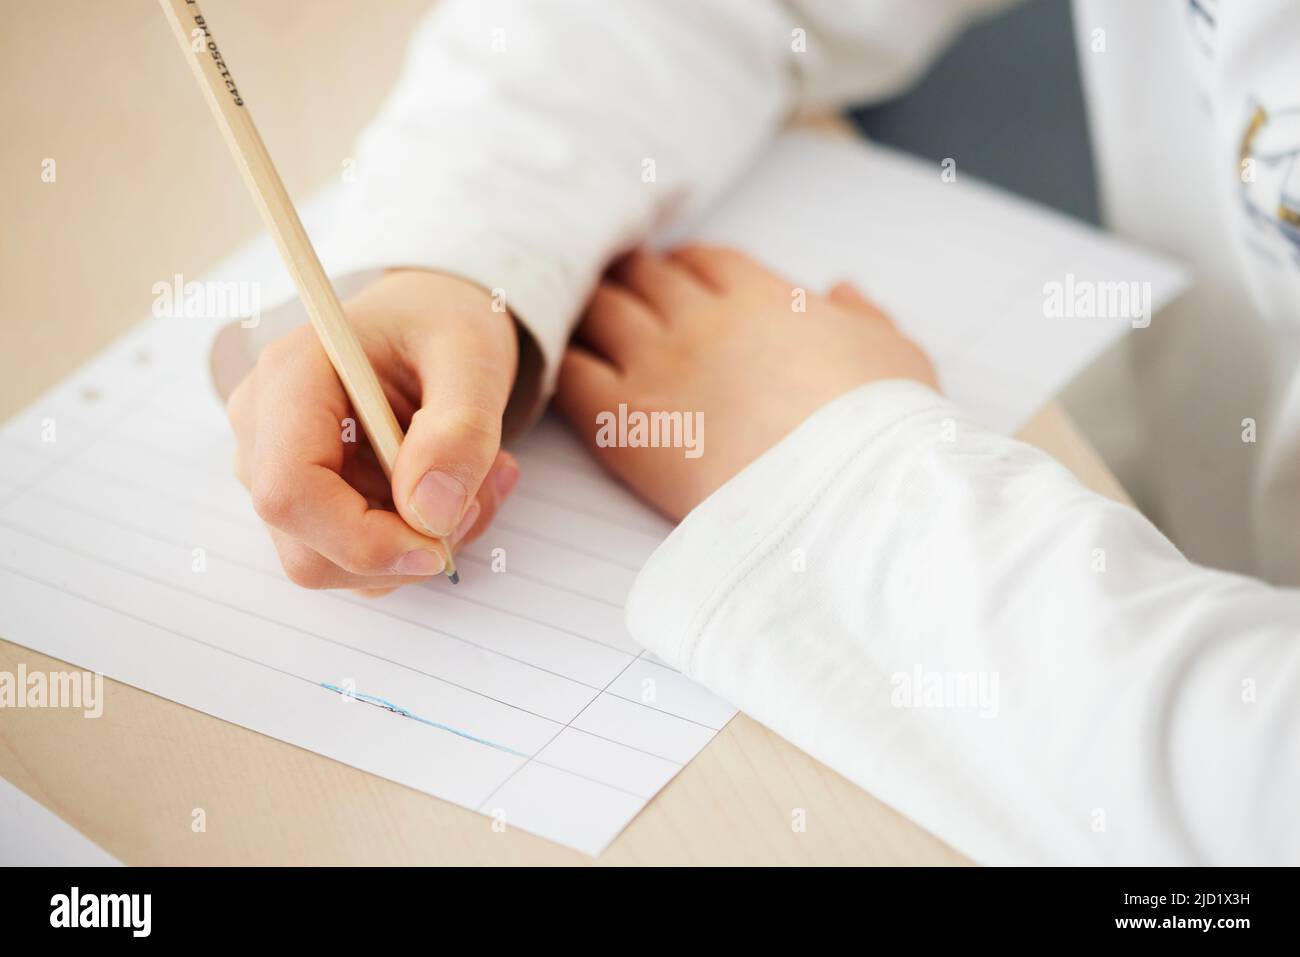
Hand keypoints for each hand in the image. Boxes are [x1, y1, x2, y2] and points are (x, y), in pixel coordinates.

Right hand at [227, 269, 520, 591]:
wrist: (429, 323)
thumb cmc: (441, 323)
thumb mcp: (472, 355)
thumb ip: (459, 429)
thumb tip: (431, 515)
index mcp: (290, 379)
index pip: (290, 492)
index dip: (361, 539)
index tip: (438, 545)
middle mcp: (265, 431)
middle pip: (309, 547)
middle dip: (404, 547)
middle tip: (480, 495)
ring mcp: (278, 471)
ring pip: (338, 563)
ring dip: (422, 545)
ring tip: (483, 476)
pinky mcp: (309, 500)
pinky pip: (359, 556)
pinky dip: (418, 541)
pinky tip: (459, 488)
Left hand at [556, 247, 937, 520]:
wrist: (844, 490)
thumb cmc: (881, 426)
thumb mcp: (897, 353)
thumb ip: (863, 316)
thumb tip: (844, 291)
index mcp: (764, 296)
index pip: (706, 260)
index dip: (688, 266)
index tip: (680, 277)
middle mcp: (701, 320)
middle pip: (644, 276)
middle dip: (630, 277)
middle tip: (615, 290)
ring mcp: (658, 367)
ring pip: (600, 312)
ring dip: (589, 310)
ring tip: (578, 320)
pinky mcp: (625, 423)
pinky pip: (571, 374)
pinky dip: (561, 362)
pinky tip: (554, 369)